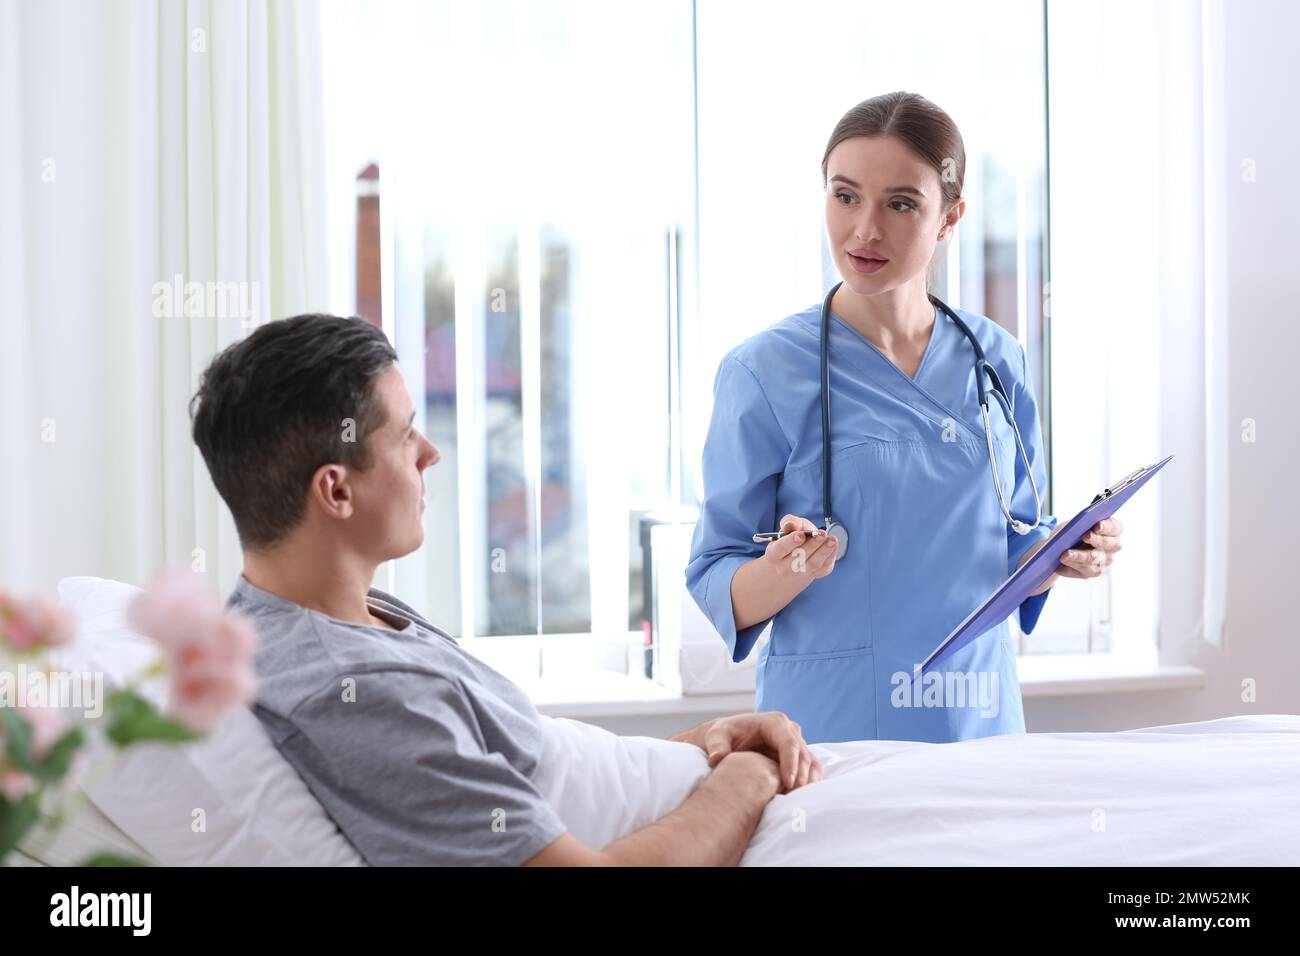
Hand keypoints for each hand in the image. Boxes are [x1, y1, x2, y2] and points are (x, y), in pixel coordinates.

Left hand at [701, 711, 823, 792]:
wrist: (729, 740)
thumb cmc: (724, 736)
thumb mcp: (717, 736)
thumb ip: (717, 746)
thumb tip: (717, 758)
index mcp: (774, 722)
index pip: (789, 742)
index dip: (791, 763)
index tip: (787, 784)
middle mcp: (789, 730)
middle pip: (803, 754)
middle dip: (801, 777)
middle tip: (792, 799)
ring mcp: (796, 743)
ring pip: (811, 763)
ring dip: (808, 783)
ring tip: (797, 802)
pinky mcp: (798, 756)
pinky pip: (812, 770)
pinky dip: (810, 784)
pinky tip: (800, 800)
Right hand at [762, 514, 838, 580]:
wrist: (793, 563)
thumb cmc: (791, 540)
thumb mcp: (788, 528)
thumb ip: (789, 522)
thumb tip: (789, 525)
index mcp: (775, 553)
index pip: (781, 548)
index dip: (791, 541)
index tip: (801, 535)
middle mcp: (785, 567)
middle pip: (799, 556)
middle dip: (812, 544)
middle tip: (822, 534)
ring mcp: (801, 573)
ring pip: (813, 564)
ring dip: (824, 551)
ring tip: (832, 540)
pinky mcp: (816, 574)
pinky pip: (824, 567)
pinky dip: (831, 555)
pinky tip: (834, 545)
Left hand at [1057, 517, 1122, 578]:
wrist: (1061, 547)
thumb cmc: (1072, 531)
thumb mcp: (1074, 524)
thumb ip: (1079, 524)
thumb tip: (1076, 527)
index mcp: (1113, 530)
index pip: (1116, 527)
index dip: (1107, 527)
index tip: (1097, 525)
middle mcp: (1113, 546)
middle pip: (1110, 544)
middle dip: (1096, 539)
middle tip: (1085, 536)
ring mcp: (1106, 560)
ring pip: (1095, 558)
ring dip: (1080, 555)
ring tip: (1067, 553)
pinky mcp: (1095, 571)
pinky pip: (1085, 569)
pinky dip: (1073, 563)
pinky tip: (1064, 559)